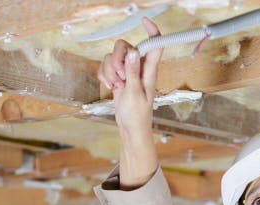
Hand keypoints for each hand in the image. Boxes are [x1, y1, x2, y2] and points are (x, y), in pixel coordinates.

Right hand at [96, 18, 162, 187]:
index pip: (154, 45)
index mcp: (149, 70)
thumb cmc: (137, 115)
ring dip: (110, 71)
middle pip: (125, 46)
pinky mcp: (118, 77)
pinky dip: (105, 76)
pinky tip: (110, 87)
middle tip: (120, 76)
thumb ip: (133, 72)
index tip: (144, 21)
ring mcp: (127, 72)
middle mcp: (138, 67)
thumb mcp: (134, 93)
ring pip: (112, 57)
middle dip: (117, 59)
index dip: (152, 31)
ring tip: (117, 86)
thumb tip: (133, 52)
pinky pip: (105, 66)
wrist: (130, 128)